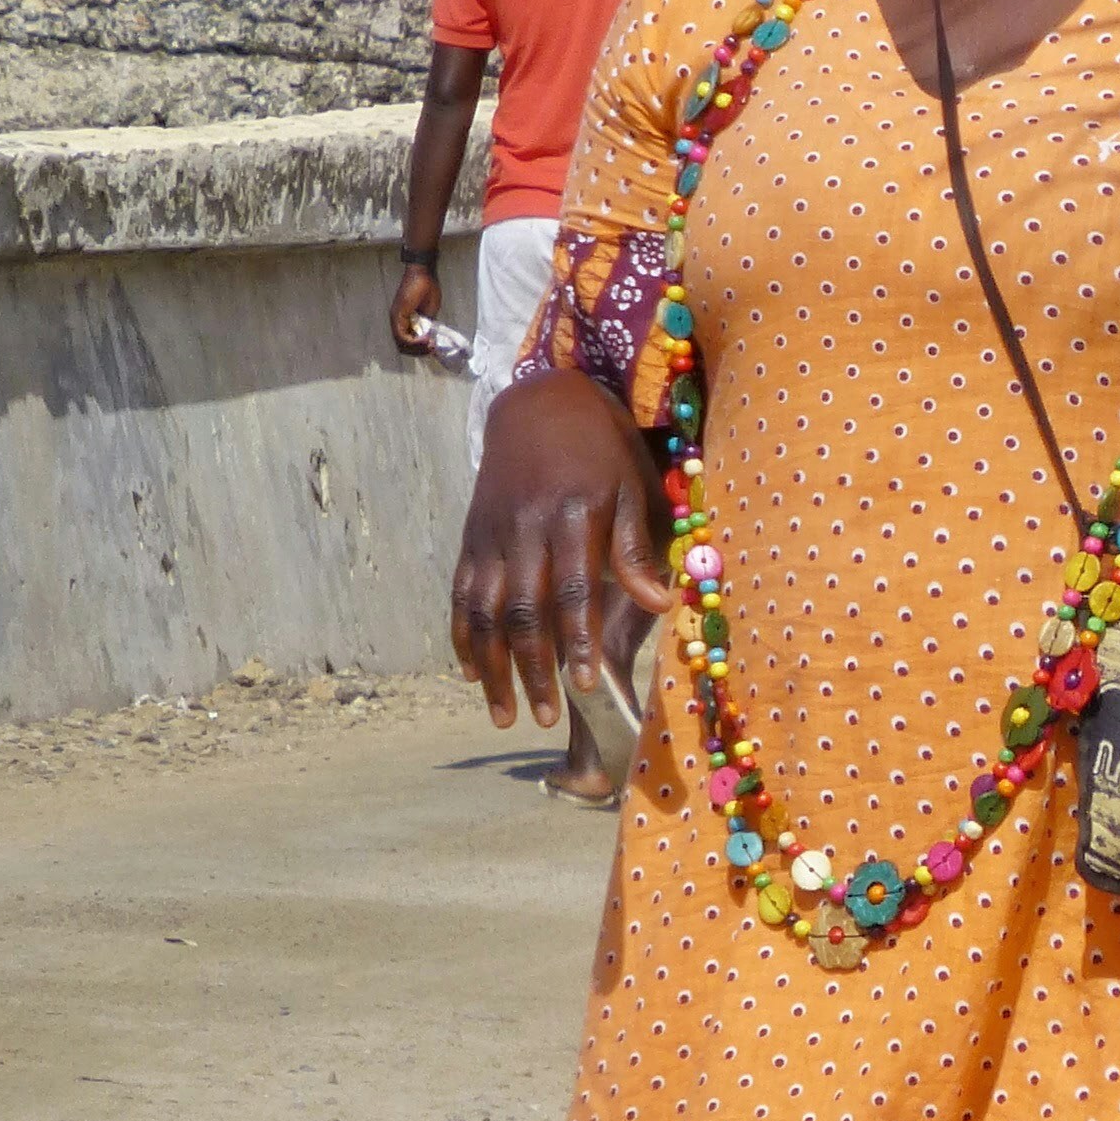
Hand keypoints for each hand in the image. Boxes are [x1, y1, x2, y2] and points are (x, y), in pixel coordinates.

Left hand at [389, 260, 442, 355]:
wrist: (424, 274)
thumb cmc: (427, 289)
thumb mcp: (429, 313)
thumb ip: (426, 325)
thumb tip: (428, 338)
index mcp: (403, 322)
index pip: (406, 343)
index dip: (419, 349)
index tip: (433, 347)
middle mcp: (396, 322)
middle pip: (403, 347)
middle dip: (419, 352)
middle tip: (432, 349)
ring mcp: (395, 319)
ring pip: (401, 344)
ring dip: (418, 348)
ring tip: (431, 345)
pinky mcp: (397, 316)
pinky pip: (402, 336)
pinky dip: (415, 342)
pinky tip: (427, 339)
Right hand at [451, 372, 670, 733]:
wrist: (539, 403)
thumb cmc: (602, 452)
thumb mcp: (632, 487)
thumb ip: (638, 547)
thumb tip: (659, 606)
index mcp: (573, 516)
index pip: (572, 589)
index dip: (576, 639)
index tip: (585, 684)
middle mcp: (525, 528)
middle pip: (523, 611)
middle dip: (533, 669)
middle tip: (547, 716)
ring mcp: (491, 535)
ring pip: (484, 612)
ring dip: (493, 668)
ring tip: (506, 714)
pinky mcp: (471, 538)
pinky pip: (460, 595)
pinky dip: (463, 637)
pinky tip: (473, 674)